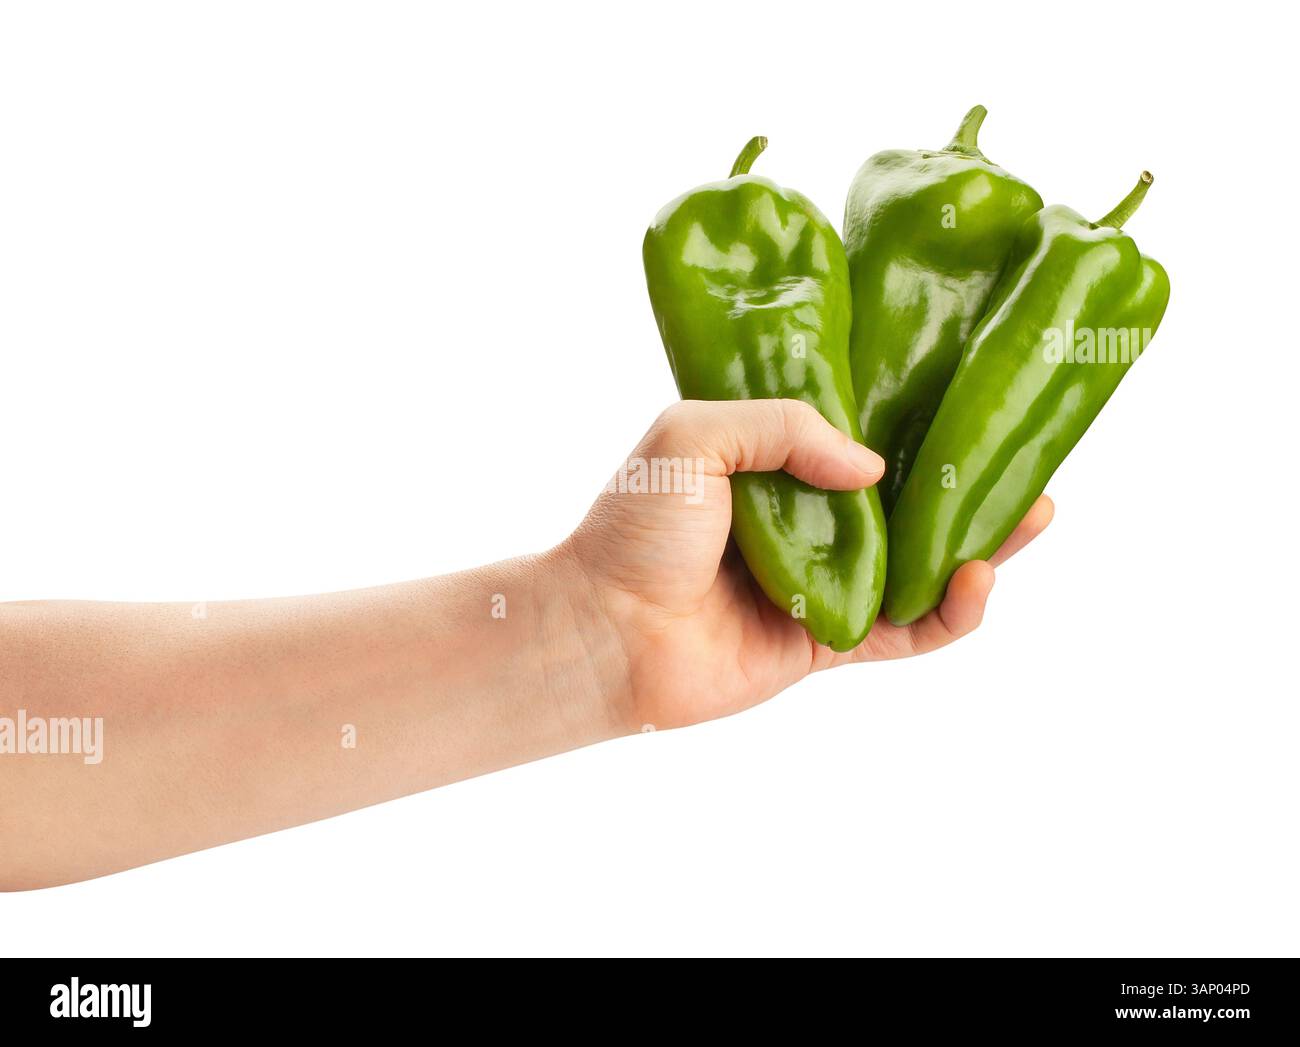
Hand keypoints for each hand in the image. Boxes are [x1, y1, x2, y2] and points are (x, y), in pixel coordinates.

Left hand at [558, 400, 1052, 730]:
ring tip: (1033, 510)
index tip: (973, 393)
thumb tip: (874, 467)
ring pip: (923, 566)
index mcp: (777, 466)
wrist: (602, 628)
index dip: (920, 418)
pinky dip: (951, 612)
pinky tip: (978, 576)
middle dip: (970, 480)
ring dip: (983, 543)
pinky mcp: (829, 644)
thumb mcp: (695, 433)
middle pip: (911, 500)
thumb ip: (785, 426)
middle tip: (1028, 454)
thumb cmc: (634, 525)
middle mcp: (810, 522)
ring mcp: (826, 585)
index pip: (866, 434)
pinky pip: (907, 632)